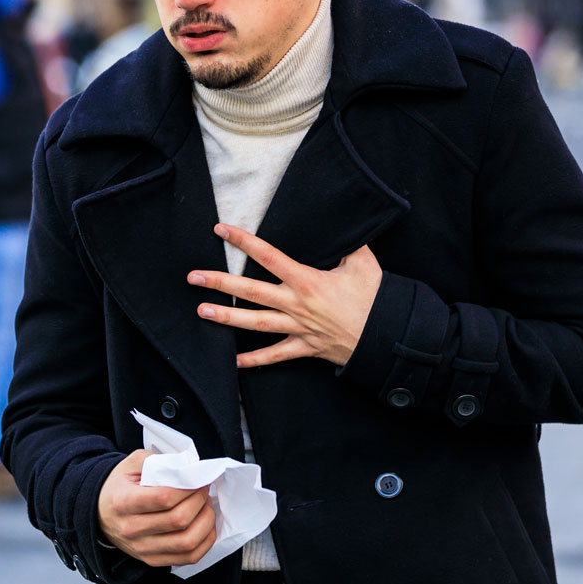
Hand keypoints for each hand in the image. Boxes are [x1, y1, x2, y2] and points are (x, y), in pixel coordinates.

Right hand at [97, 450, 217, 567]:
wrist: (99, 513)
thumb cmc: (120, 486)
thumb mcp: (132, 464)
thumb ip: (157, 460)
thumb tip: (187, 467)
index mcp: (124, 501)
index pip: (164, 498)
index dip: (188, 488)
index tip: (198, 479)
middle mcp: (131, 528)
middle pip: (178, 520)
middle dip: (200, 501)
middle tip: (204, 490)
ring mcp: (142, 548)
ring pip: (187, 542)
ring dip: (206, 523)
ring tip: (206, 507)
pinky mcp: (151, 559)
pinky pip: (187, 557)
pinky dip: (204, 542)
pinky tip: (206, 527)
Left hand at [188, 223, 381, 367]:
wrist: (389, 336)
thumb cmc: (377, 298)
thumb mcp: (363, 262)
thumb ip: (346, 242)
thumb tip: (339, 222)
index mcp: (307, 281)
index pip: (268, 256)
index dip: (243, 241)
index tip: (221, 230)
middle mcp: (297, 305)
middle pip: (250, 292)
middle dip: (219, 283)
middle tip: (193, 277)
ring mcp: (298, 328)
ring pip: (256, 323)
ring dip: (226, 318)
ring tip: (201, 312)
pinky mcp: (304, 347)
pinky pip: (276, 356)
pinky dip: (255, 360)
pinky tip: (233, 361)